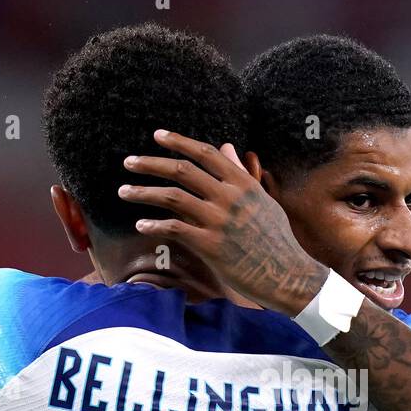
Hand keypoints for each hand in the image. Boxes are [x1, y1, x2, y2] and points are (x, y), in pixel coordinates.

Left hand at [118, 129, 327, 315]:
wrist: (287, 274)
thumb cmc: (276, 239)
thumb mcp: (262, 200)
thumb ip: (241, 173)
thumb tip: (226, 146)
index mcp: (243, 183)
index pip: (205, 153)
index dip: (178, 142)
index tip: (157, 136)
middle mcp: (230, 197)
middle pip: (182, 170)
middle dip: (150, 163)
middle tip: (129, 162)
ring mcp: (219, 220)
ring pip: (172, 196)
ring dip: (143, 192)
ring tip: (124, 191)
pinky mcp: (210, 245)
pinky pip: (174, 228)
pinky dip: (153, 225)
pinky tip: (140, 226)